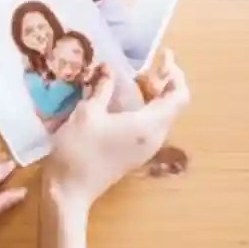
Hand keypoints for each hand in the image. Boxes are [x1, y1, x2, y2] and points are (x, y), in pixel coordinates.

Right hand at [45, 50, 190, 204]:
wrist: (69, 190)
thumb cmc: (78, 149)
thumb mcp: (86, 112)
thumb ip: (102, 87)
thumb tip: (108, 68)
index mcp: (148, 125)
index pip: (178, 96)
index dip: (175, 74)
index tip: (162, 57)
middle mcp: (154, 137)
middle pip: (172, 105)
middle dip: (162, 82)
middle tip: (141, 67)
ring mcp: (146, 147)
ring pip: (161, 115)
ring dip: (152, 95)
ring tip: (131, 80)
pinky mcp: (135, 153)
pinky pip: (149, 125)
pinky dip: (143, 107)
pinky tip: (121, 101)